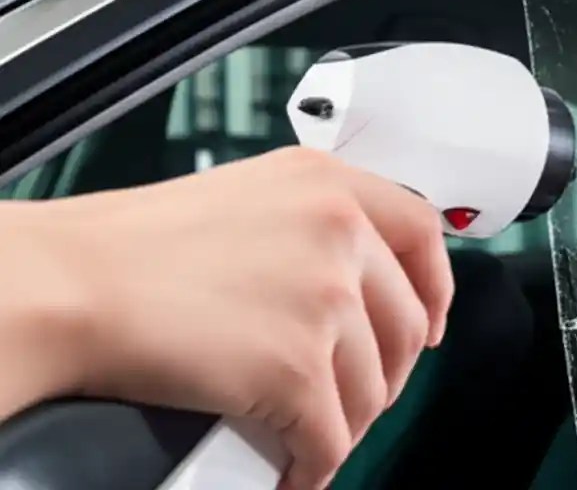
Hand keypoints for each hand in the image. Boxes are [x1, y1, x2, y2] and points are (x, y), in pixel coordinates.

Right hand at [0, 147, 451, 489]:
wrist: (72, 284)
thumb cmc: (132, 247)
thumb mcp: (247, 197)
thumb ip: (311, 225)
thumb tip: (350, 280)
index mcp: (329, 183)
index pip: (421, 231)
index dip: (435, 284)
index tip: (431, 317)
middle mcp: (341, 233)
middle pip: (408, 322)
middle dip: (390, 370)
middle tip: (363, 390)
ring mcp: (327, 301)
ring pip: (373, 389)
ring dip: (348, 421)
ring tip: (316, 433)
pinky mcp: (299, 369)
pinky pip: (331, 439)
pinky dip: (315, 465)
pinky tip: (297, 470)